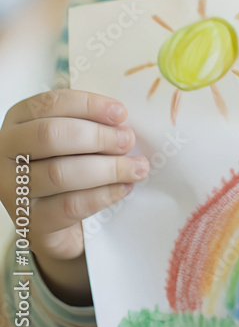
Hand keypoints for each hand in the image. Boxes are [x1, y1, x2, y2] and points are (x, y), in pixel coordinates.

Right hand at [0, 89, 148, 263]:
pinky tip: (123, 187)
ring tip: (136, 167)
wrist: (55, 219)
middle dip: (97, 137)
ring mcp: (11, 189)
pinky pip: (68, 205)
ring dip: (107, 168)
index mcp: (18, 121)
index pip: (50, 104)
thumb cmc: (68, 165)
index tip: (121, 113)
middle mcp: (5, 152)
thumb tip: (123, 125)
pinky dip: (102, 195)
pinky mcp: (28, 222)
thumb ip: (91, 124)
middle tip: (128, 141)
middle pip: (51, 136)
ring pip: (60, 173)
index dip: (89, 106)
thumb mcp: (74, 138)